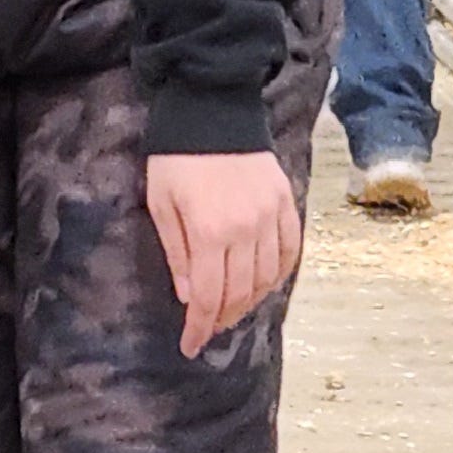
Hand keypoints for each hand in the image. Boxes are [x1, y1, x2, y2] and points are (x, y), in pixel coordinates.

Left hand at [144, 149, 302, 357]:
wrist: (213, 107)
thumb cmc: (175, 156)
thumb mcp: (161, 204)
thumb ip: (177, 253)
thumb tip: (190, 298)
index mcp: (211, 231)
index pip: (210, 296)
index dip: (199, 327)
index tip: (189, 346)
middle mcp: (247, 229)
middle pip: (241, 292)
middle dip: (223, 319)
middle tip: (208, 331)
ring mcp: (272, 216)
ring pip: (269, 277)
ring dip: (251, 301)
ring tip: (232, 312)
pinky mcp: (287, 202)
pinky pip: (290, 250)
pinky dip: (279, 275)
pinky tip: (264, 284)